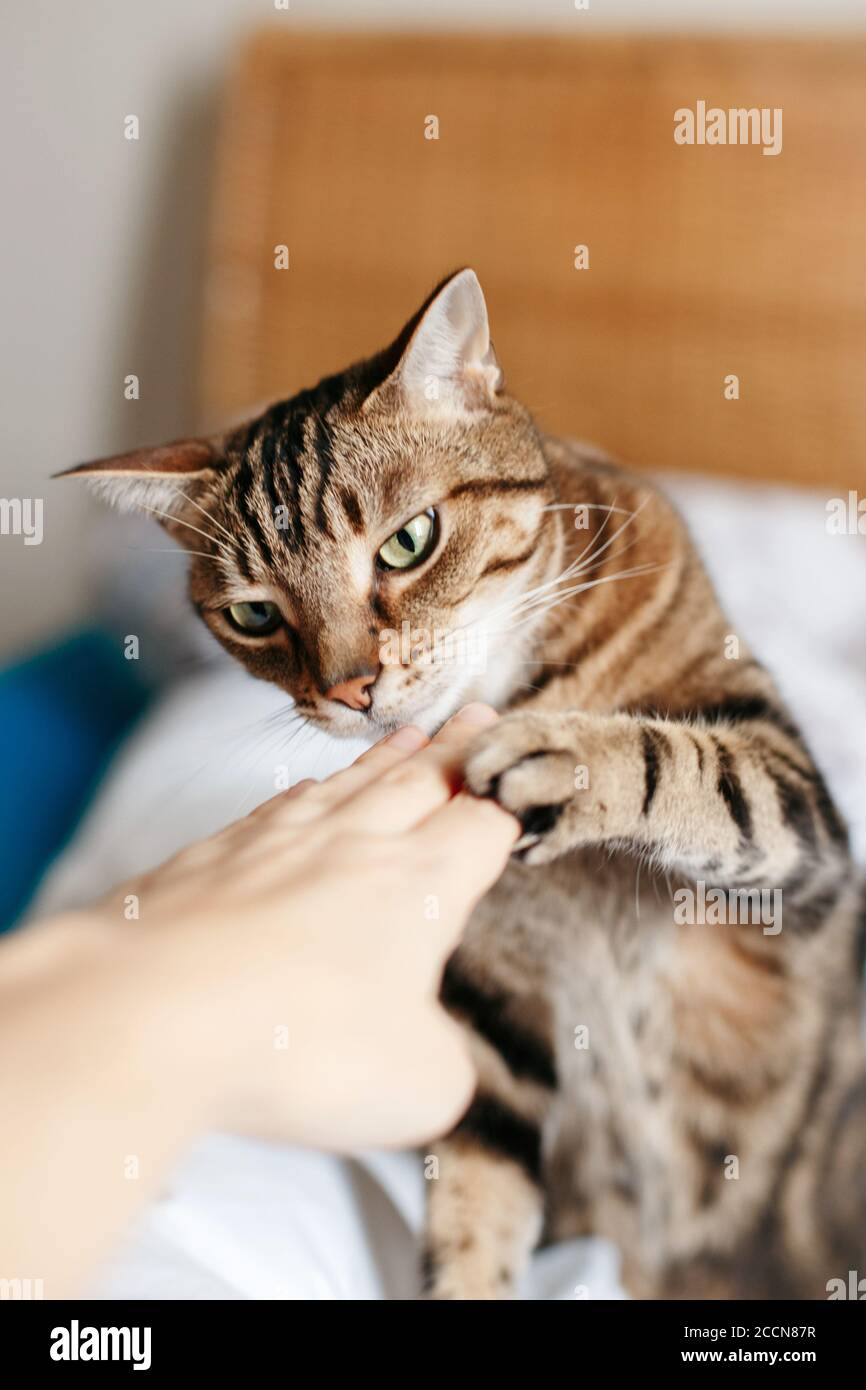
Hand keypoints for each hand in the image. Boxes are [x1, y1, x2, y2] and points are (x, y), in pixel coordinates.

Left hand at [94, 703, 518, 1149]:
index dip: (509, 801)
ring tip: (412, 736)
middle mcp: (352, 846)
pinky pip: (277, 808)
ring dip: (388, 759)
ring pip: (349, 784)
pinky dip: (310, 791)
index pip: (481, 825)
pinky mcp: (210, 858)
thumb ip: (438, 1056)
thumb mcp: (415, 1083)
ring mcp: (276, 843)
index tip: (523, 779)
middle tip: (479, 718)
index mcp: (419, 887)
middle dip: (457, 751)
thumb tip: (421, 1041)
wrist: (147, 1010)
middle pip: (420, 782)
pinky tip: (307, 793)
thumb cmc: (296, 1046)